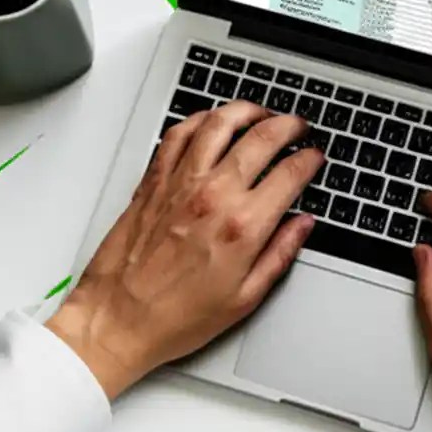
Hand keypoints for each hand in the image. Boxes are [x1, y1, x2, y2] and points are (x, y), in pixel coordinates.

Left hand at [46, 101, 323, 398]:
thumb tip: (302, 226)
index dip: (310, 159)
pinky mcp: (154, 181)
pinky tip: (212, 122)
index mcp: (243, 227)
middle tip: (298, 127)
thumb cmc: (173, 317)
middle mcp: (213, 196)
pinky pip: (179, 134)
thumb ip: (280, 254)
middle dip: (289, 125)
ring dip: (248, 111)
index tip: (315, 157)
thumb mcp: (244, 298)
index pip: (290, 173)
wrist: (116, 320)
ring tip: (261, 113)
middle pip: (262, 137)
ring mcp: (181, 183)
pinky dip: (200, 119)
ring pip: (220, 123)